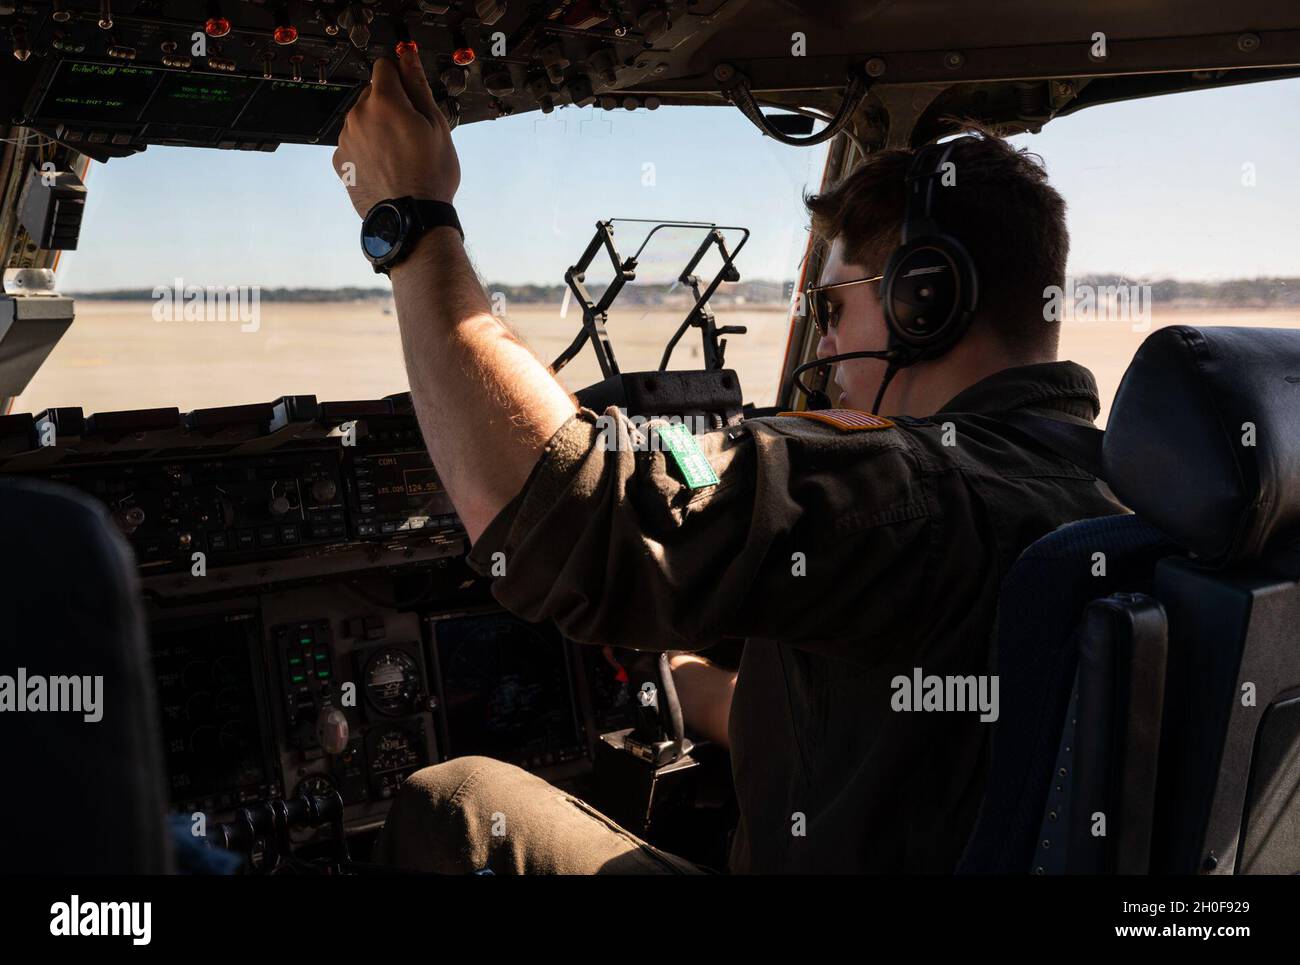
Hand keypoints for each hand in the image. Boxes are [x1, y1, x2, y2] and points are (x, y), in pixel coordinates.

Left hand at [332, 53, 460, 217]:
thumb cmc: (429, 176)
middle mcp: (358, 116)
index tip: (410, 92)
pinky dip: (367, 150)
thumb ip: (417, 85)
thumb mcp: (436, 125)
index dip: (400, 77)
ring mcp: (346, 139)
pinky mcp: (340, 161)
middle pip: (372, 94)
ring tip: (400, 155)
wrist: (412, 219)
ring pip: (362, 120)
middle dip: (390, 105)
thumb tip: (407, 57)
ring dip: (378, 128)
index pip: (384, 67)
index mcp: (384, 102)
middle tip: (411, 132)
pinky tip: (386, 167)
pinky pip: (354, 143)